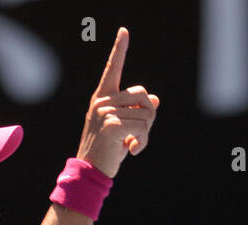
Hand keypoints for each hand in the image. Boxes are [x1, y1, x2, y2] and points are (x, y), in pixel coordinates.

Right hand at [76, 27, 159, 177]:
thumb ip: (137, 112)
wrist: (92, 169)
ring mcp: (106, 111)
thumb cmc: (108, 149)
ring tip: (131, 144)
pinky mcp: (113, 124)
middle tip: (138, 134)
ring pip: (146, 115)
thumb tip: (155, 98)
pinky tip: (131, 151)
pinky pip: (142, 128)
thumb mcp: (124, 126)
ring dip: (145, 134)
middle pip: (143, 96)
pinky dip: (142, 142)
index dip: (119, 49)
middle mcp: (103, 101)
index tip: (124, 32)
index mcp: (102, 97)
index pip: (112, 69)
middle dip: (148, 116)